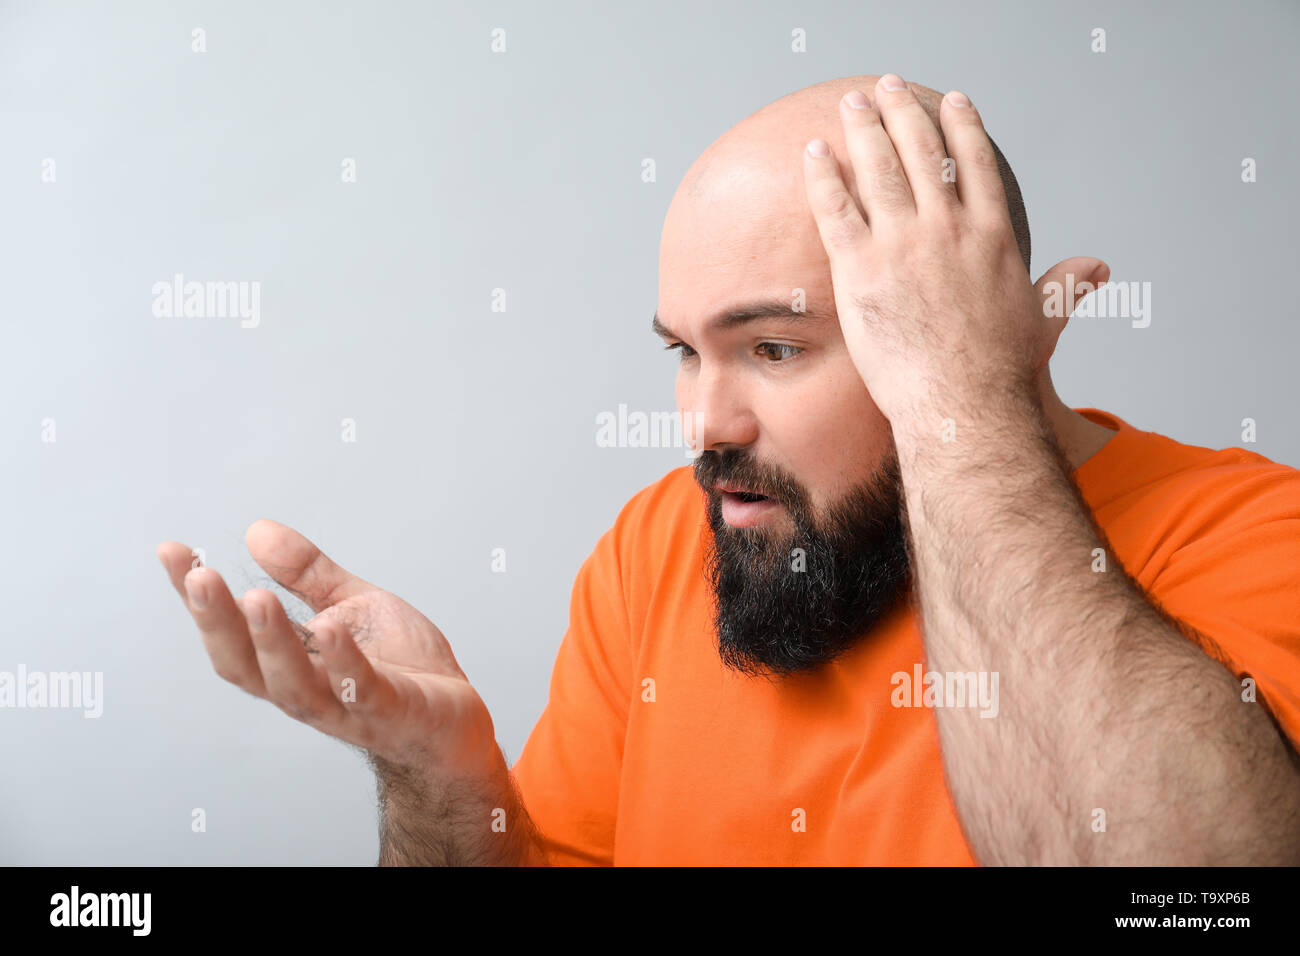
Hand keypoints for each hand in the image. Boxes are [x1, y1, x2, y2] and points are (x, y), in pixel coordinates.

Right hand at [157, 520, 497, 784]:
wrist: (455, 723)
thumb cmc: (402, 667)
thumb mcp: (352, 605)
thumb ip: (307, 574)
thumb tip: (255, 531)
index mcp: (290, 663)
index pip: (231, 634)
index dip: (198, 599)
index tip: (173, 552)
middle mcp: (306, 691)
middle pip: (246, 667)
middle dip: (218, 623)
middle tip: (200, 576)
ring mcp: (346, 708)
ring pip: (294, 685)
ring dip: (272, 643)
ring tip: (255, 599)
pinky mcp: (390, 713)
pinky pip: (361, 691)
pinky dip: (345, 662)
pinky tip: (332, 630)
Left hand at [801, 75, 1104, 425]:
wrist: (960, 403)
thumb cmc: (1001, 371)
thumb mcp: (1043, 319)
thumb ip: (1065, 285)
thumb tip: (1097, 269)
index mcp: (991, 234)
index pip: (974, 162)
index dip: (961, 125)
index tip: (949, 100)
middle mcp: (947, 229)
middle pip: (920, 152)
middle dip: (902, 112)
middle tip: (886, 88)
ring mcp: (902, 245)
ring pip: (878, 169)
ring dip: (862, 128)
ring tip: (851, 104)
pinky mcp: (861, 269)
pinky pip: (835, 210)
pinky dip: (823, 176)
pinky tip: (813, 152)